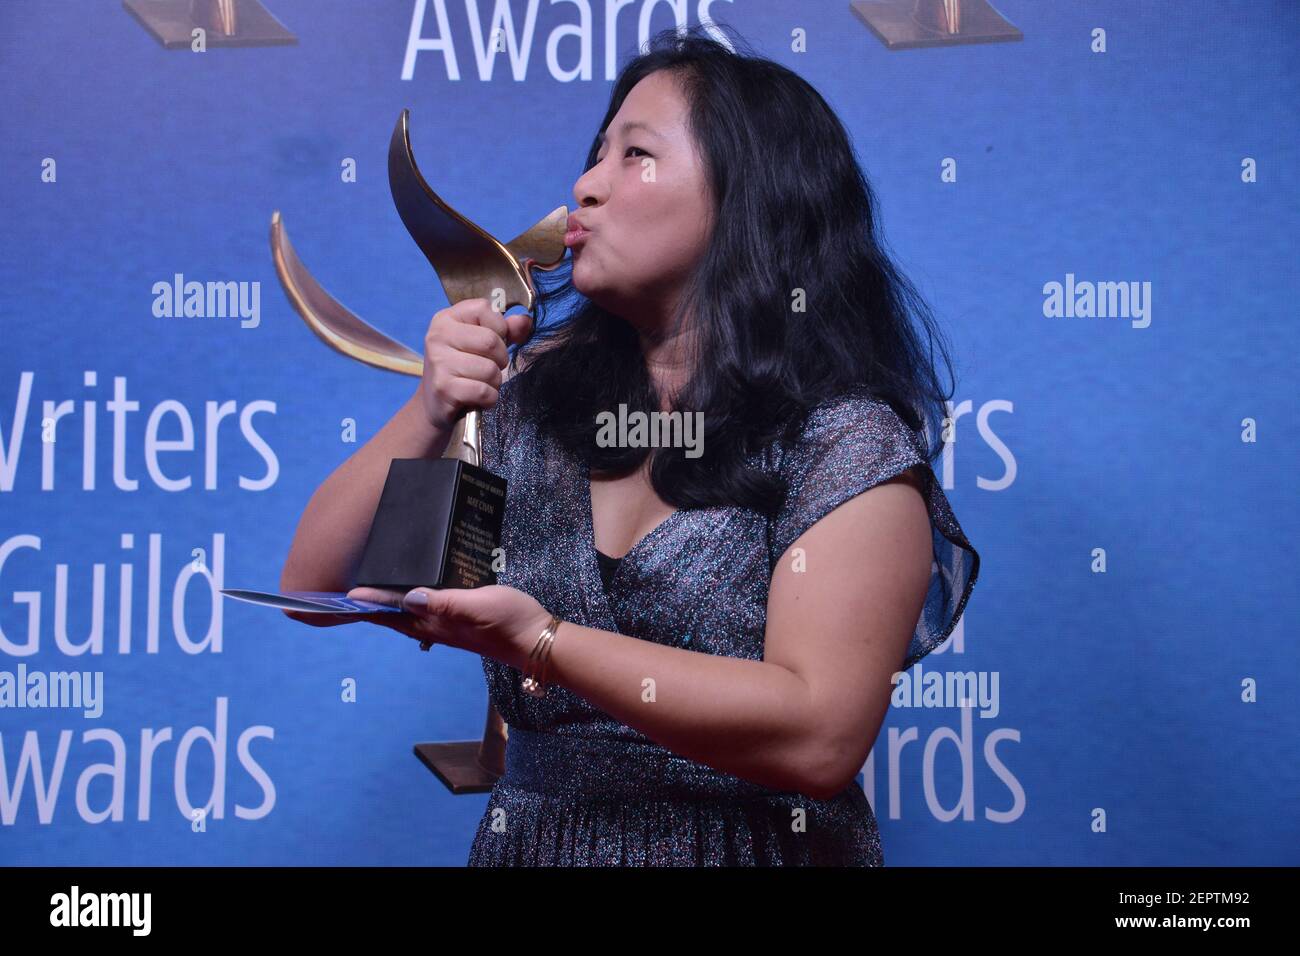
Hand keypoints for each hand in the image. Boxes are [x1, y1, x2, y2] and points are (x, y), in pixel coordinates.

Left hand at [344, 584, 553, 664]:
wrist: (538, 643)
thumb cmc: (510, 621)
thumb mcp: (478, 605)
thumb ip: (445, 602)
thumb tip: (409, 597)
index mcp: (438, 623)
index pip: (395, 612)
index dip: (371, 603)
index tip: (346, 595)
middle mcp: (439, 628)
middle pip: (397, 619)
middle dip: (374, 609)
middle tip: (350, 598)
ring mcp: (451, 629)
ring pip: (411, 619)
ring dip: (391, 609)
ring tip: (374, 597)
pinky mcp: (463, 625)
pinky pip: (428, 616)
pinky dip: (413, 607)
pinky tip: (417, 600)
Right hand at [418, 298, 533, 433]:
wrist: (436, 404)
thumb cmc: (463, 369)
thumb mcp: (482, 343)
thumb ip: (506, 330)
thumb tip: (525, 320)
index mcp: (446, 318)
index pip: (484, 309)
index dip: (498, 328)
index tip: (489, 344)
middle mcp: (438, 337)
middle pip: (490, 341)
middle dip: (500, 359)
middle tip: (488, 367)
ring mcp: (439, 363)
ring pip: (490, 370)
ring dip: (494, 381)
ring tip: (480, 383)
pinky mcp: (443, 388)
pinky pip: (484, 391)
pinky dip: (489, 399)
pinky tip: (477, 398)